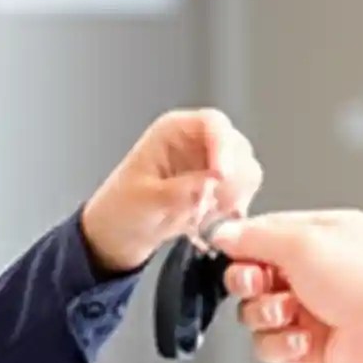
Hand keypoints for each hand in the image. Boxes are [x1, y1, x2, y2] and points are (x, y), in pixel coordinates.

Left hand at [80, 108, 261, 273]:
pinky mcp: (218, 189)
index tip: (222, 176)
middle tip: (210, 205)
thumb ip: (180, 191)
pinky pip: (242, 195)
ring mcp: (211, 165)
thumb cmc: (120, 209)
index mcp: (174, 131)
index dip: (223, 147)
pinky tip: (205, 224)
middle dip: (230, 179)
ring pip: (246, 172)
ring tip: (200, 217)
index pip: (212, 124)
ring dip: (231, 197)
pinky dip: (230, 211)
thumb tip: (213, 182)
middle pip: (237, 147)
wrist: (117, 238)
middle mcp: (197, 142)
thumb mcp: (145, 200)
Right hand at [210, 210, 362, 362]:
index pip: (258, 238)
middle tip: (261, 284)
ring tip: (291, 314)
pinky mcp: (308, 348)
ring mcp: (309, 312)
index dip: (240, 248)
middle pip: (249, 277)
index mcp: (315, 239)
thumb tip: (221, 232)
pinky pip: (269, 347)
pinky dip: (282, 345)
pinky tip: (304, 339)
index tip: (236, 254)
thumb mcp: (300, 240)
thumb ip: (253, 235)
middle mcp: (311, 274)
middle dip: (247, 282)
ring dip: (265, 315)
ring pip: (253, 314)